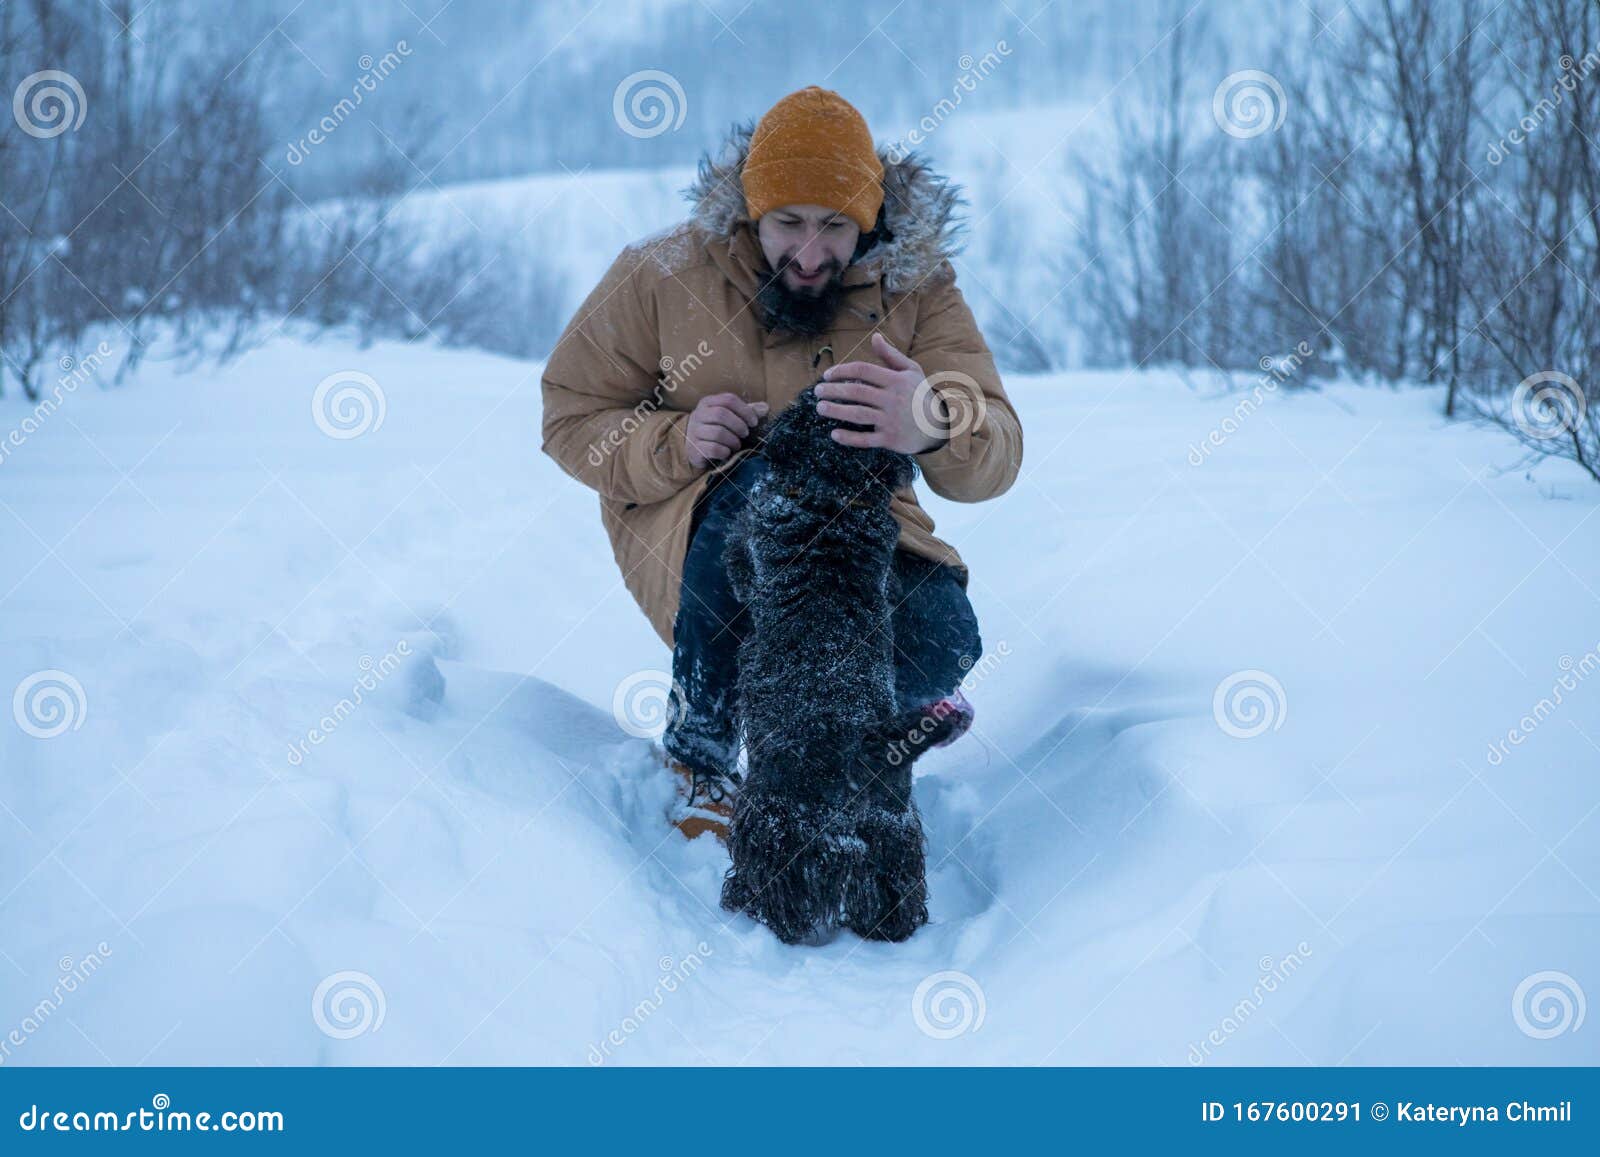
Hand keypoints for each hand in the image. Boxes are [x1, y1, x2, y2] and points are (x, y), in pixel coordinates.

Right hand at [685, 392, 768, 468]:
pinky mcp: (694, 448)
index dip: (745, 410)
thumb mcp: (729, 416)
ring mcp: (694, 432)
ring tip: (737, 445)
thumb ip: (746, 412)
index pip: (728, 400)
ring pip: (717, 433)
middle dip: (739, 425)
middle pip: (721, 414)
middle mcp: (699, 415)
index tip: (754, 422)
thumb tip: (765, 408)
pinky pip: (712, 448)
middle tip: (745, 434)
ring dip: (733, 440)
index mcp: (708, 403)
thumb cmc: (715, 428)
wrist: (692, 445)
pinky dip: (724, 451)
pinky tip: (727, 452)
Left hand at [816, 333, 946, 453]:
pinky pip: (866, 439)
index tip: (827, 375)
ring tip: (820, 408)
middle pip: (857, 392)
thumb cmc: (919, 394)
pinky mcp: (890, 439)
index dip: (843, 371)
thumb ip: (890, 355)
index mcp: (896, 380)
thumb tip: (874, 337)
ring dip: (836, 411)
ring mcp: (891, 420)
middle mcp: (893, 399)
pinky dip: (849, 438)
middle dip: (834, 390)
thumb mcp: (911, 371)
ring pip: (858, 414)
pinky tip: (834, 434)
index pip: (864, 371)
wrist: (937, 425)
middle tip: (817, 391)